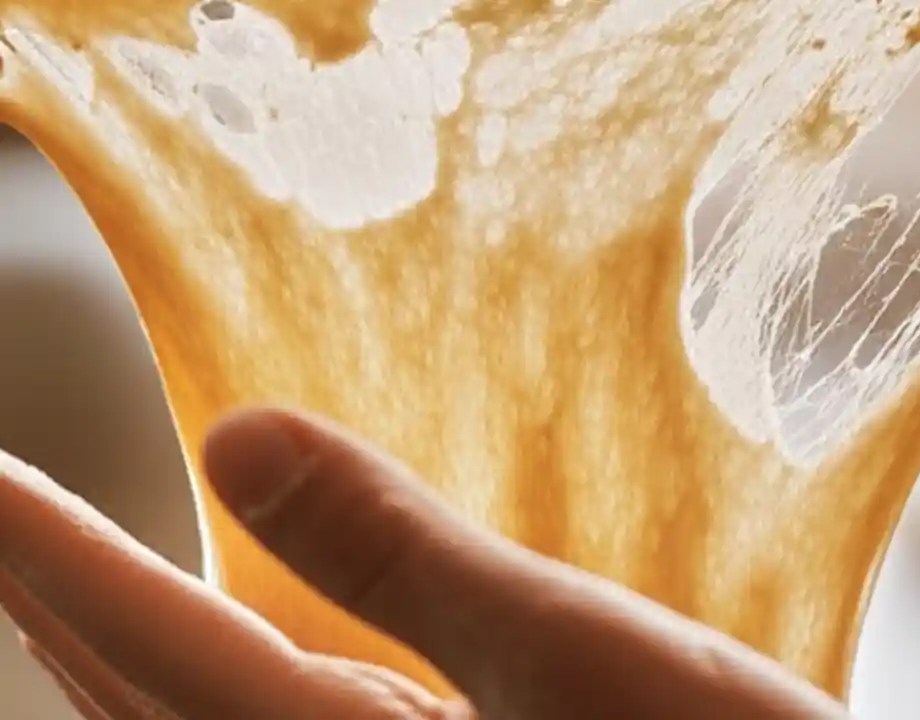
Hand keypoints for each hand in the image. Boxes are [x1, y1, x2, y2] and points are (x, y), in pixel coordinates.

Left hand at [0, 409, 849, 718]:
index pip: (152, 638)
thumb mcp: (575, 658)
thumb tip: (236, 444)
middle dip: (60, 597)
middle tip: (0, 507)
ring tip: (70, 567)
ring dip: (121, 640)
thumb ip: (405, 560)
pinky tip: (244, 637)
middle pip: (144, 701)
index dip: (48, 548)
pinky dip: (219, 672)